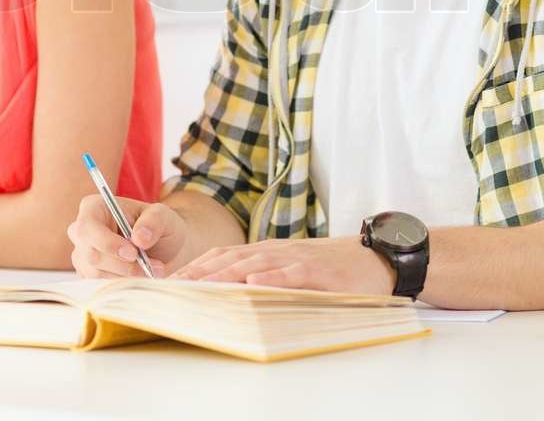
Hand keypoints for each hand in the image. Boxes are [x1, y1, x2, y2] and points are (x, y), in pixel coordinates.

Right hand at [66, 194, 182, 277]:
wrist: (164, 247)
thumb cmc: (159, 226)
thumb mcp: (163, 216)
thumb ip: (153, 222)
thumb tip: (139, 237)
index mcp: (94, 207)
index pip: (87, 227)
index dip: (107, 243)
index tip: (133, 253)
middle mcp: (82, 230)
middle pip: (91, 254)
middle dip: (122, 265)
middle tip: (149, 265)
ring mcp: (82, 253)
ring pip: (96, 273)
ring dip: (126, 275)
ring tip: (151, 269)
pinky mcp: (88, 272)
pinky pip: (99, 284)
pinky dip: (123, 282)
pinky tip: (138, 274)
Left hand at [169, 237, 396, 294]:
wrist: (376, 258)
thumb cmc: (333, 270)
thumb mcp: (293, 271)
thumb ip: (265, 277)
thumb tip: (231, 291)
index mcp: (268, 253)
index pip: (222, 256)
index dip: (194, 268)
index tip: (167, 282)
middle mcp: (276, 252)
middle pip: (229, 259)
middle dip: (197, 273)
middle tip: (170, 288)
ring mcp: (296, 260)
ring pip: (253, 264)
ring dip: (223, 274)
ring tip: (197, 285)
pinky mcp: (318, 271)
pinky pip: (291, 273)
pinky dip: (271, 278)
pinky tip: (253, 283)